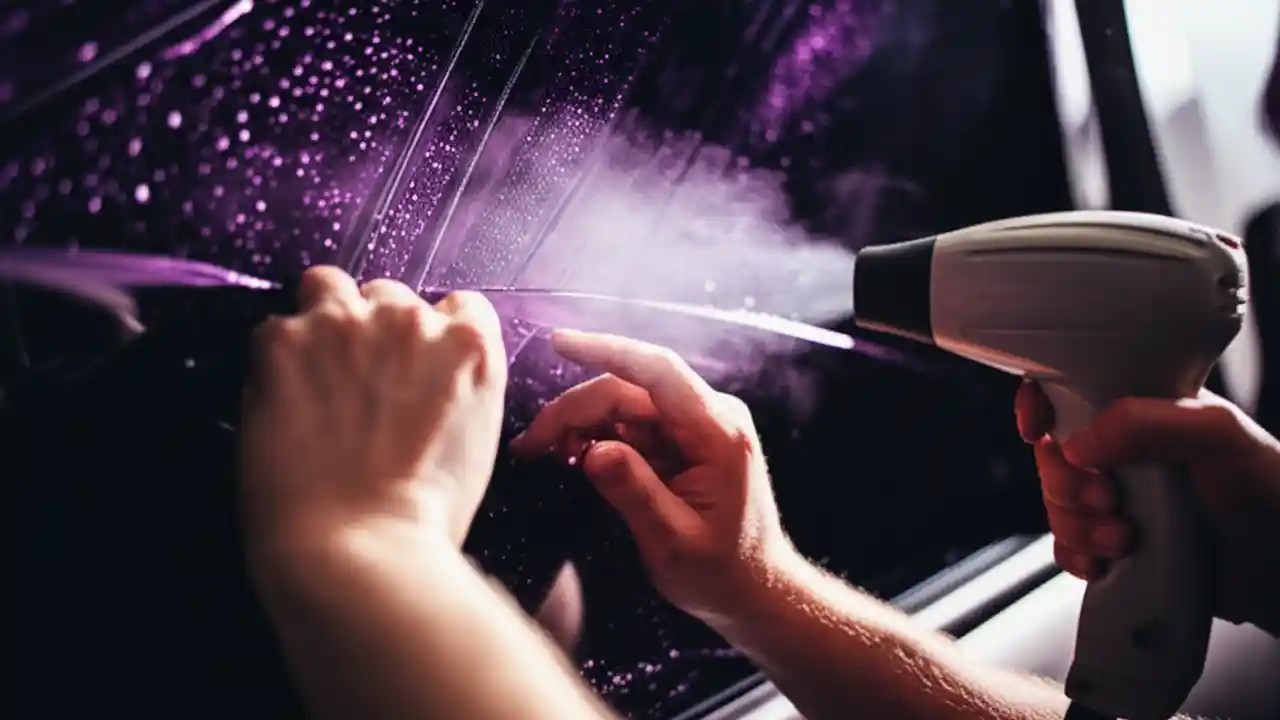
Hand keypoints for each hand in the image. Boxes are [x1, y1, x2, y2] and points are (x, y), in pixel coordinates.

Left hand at [239, 267, 507, 554]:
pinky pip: (272, 330)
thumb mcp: (475, 442)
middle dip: (373, 330)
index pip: (459, 306)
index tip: (412, 366)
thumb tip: (425, 382)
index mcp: (469, 346)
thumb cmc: (421, 520)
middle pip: (389, 294)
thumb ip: (456, 388)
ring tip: (310, 380)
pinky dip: (274, 363)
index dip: (431, 336)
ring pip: (327, 287)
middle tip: (356, 385)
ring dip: (320, 322)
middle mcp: (412, 319)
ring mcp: (345, 323)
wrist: (358, 551)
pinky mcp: (284, 341)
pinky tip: (281, 409)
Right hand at [511, 330, 789, 623]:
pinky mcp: (684, 440)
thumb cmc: (721, 572)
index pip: (658, 372)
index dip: (606, 350)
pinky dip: (599, 435)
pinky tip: (574, 456)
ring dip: (583, 422)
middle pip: (630, 390)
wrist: (753, 589)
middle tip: (530, 443)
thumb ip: (635, 493)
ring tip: (545, 452)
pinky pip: (634, 424)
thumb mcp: (673, 541)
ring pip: (626, 404)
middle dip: (576, 409)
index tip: (559, 344)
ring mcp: (698, 426)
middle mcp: (711, 417)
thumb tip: (593, 452)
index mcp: (717, 432)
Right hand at [1015, 381, 1279, 633]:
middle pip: (1053, 454)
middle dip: (1069, 483)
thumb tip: (1077, 443)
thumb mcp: (1216, 435)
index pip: (1068, 388)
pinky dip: (1077, 555)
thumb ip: (1144, 422)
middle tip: (1110, 498)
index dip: (1040, 405)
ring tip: (1124, 537)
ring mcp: (1118, 497)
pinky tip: (1106, 561)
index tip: (1038, 429)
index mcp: (1140, 407)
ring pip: (1056, 503)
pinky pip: (1066, 546)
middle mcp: (1123, 449)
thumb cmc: (1269, 489)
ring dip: (1078, 525)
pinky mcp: (1114, 543)